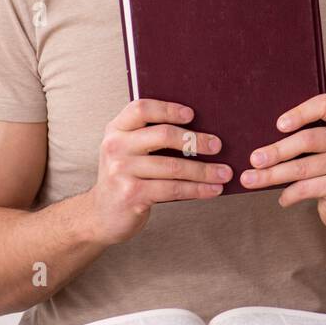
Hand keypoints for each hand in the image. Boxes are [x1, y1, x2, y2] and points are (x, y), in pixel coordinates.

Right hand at [85, 98, 232, 245]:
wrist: (100, 215)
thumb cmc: (124, 178)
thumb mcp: (127, 151)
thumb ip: (148, 136)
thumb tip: (198, 128)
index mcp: (116, 129)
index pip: (142, 109)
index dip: (168, 108)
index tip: (192, 114)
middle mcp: (116, 147)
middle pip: (163, 135)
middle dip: (196, 140)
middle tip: (218, 145)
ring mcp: (122, 171)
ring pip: (173, 166)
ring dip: (204, 170)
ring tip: (224, 172)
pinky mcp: (132, 194)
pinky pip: (173, 188)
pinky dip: (197, 189)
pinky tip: (212, 189)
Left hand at [241, 93, 325, 236]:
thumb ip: (311, 133)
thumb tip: (263, 135)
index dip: (300, 112)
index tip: (278, 125)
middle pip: (309, 139)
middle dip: (276, 151)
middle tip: (254, 159)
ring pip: (303, 167)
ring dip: (273, 174)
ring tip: (251, 179)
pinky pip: (307, 188)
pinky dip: (290, 194)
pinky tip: (282, 198)